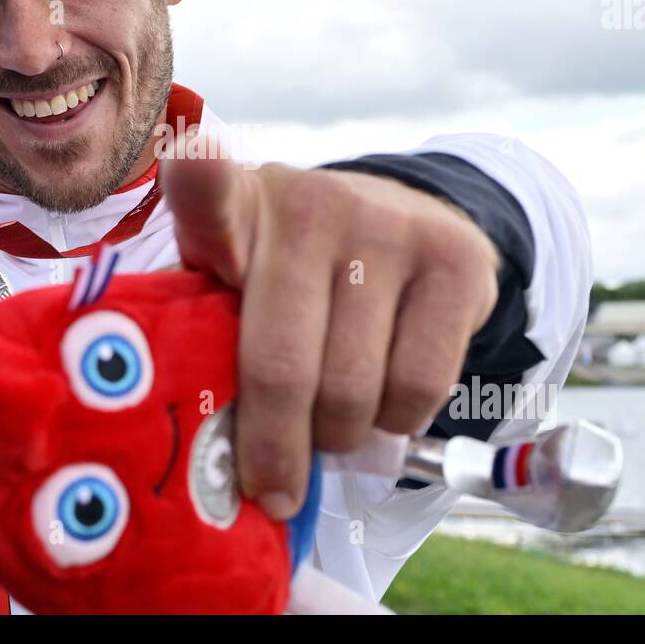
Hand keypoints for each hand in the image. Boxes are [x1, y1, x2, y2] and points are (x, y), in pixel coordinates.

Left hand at [161, 146, 499, 520]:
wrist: (404, 220)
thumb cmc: (293, 275)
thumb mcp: (239, 283)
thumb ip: (211, 339)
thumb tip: (206, 459)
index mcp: (236, 210)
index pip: (210, 191)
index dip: (199, 176)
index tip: (190, 156)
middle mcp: (310, 205)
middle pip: (281, 364)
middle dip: (274, 450)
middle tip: (272, 488)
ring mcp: (387, 226)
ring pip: (353, 392)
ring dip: (339, 437)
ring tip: (331, 421)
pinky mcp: (454, 260)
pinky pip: (418, 389)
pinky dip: (396, 422)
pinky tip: (383, 399)